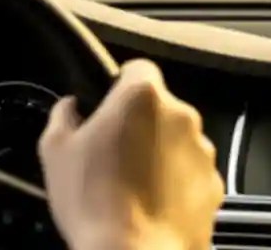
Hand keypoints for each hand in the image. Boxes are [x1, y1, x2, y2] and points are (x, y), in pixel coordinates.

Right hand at [38, 59, 222, 249]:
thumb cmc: (93, 202)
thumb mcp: (56, 151)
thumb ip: (63, 115)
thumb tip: (70, 107)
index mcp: (142, 97)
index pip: (137, 68)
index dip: (120, 84)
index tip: (108, 105)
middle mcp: (180, 116)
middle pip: (159, 107)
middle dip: (140, 123)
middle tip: (113, 152)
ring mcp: (202, 152)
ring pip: (177, 140)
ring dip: (160, 153)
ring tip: (132, 184)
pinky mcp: (214, 185)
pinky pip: (192, 173)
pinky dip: (177, 182)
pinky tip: (152, 202)